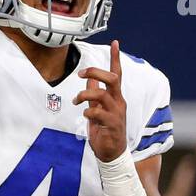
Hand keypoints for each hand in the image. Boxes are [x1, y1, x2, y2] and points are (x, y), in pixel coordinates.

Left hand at [75, 40, 128, 161]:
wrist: (111, 153)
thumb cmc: (105, 130)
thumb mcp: (97, 108)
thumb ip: (94, 93)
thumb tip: (89, 78)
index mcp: (115, 96)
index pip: (117, 73)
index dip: (115, 58)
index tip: (115, 42)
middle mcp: (119, 102)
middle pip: (112, 79)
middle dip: (95, 72)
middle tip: (81, 73)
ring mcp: (117, 113)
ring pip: (102, 94)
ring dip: (85, 94)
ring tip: (76, 101)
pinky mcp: (113, 124)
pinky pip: (98, 113)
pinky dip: (88, 112)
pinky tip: (84, 115)